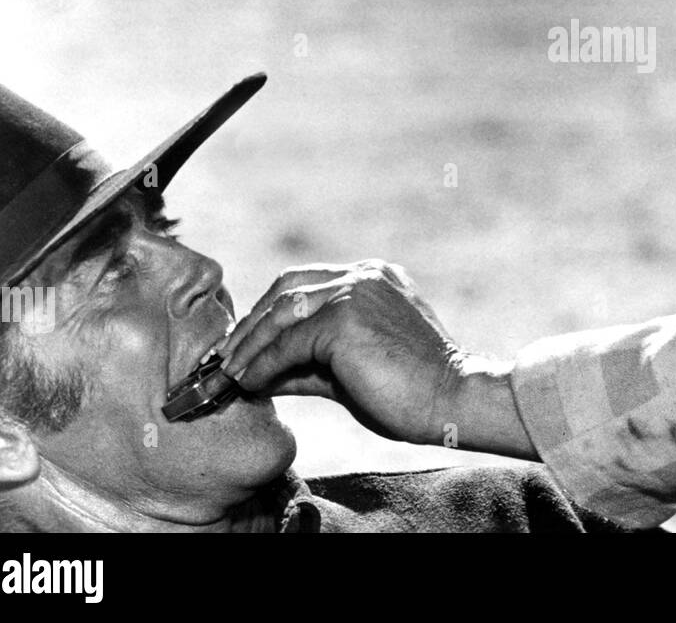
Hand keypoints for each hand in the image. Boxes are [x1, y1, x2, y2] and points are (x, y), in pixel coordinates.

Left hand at [217, 260, 465, 444]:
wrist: (452, 400)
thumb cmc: (410, 392)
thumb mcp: (351, 369)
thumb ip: (309, 363)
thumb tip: (260, 373)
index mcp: (372, 277)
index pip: (303, 284)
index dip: (268, 314)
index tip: (243, 345)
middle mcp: (362, 275)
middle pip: (285, 289)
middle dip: (251, 325)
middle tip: (224, 360)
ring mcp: (354, 291)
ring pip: (281, 313)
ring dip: (249, 346)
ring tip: (229, 376)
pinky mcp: (345, 318)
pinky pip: (288, 342)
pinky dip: (263, 363)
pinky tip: (250, 384)